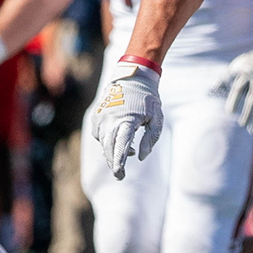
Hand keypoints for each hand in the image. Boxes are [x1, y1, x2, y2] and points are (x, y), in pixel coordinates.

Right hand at [91, 60, 163, 179]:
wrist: (133, 77)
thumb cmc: (148, 99)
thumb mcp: (157, 118)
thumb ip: (150, 139)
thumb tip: (139, 157)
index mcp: (127, 120)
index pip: (121, 145)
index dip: (119, 161)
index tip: (120, 174)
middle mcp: (111, 119)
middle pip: (108, 147)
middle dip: (113, 163)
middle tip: (120, 175)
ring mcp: (101, 117)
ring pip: (102, 142)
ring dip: (111, 152)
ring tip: (127, 153)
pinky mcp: (96, 115)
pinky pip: (98, 134)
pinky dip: (106, 141)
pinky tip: (119, 140)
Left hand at [214, 43, 252, 132]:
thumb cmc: (250, 63)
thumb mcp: (237, 66)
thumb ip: (225, 78)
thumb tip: (212, 90)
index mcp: (246, 73)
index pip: (239, 88)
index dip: (234, 100)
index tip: (230, 112)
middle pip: (252, 99)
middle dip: (247, 114)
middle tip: (241, 124)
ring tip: (252, 131)